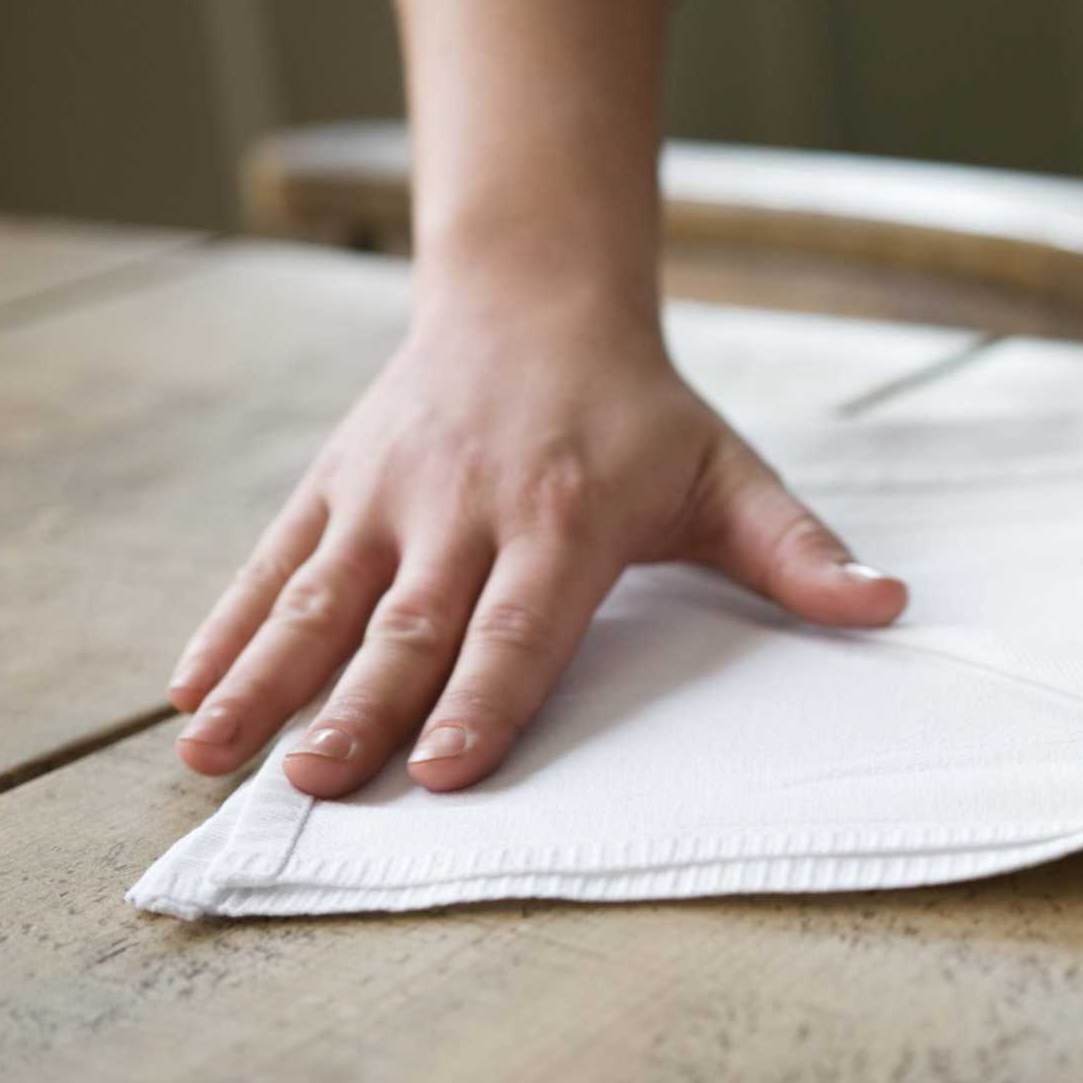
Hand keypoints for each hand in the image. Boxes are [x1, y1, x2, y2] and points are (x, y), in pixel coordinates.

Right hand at [167, 286, 905, 796]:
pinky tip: (191, 690)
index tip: (443, 769)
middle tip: (316, 784)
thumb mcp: (731, 475)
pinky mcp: (337, 483)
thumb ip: (800, 553)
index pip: (521, 626)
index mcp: (567, 519)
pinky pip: (275, 558)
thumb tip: (891, 607)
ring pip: (321, 595)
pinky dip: (231, 623)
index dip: (482, 697)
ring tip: (213, 752)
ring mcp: (390, 493)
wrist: (534, 298)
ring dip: (269, 675)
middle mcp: (468, 508)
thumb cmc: (643, 413)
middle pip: (408, 623)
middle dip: (360, 707)